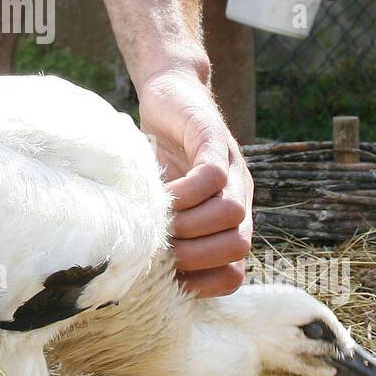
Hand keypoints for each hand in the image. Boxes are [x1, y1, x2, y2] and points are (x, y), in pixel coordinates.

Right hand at [137, 67, 252, 296]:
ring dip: (191, 223)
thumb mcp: (163, 204)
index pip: (233, 274)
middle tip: (161, 245)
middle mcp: (239, 198)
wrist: (169, 92)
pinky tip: (163, 190)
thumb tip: (136, 280)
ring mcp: (232, 169)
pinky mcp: (214, 139)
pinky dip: (187, 191)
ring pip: (231, 214)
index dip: (200, 283)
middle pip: (238, 247)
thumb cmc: (159, 154)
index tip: (166, 278)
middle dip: (196, 256)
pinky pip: (213, 176)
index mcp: (229, 222)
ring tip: (161, 217)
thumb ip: (164, 235)